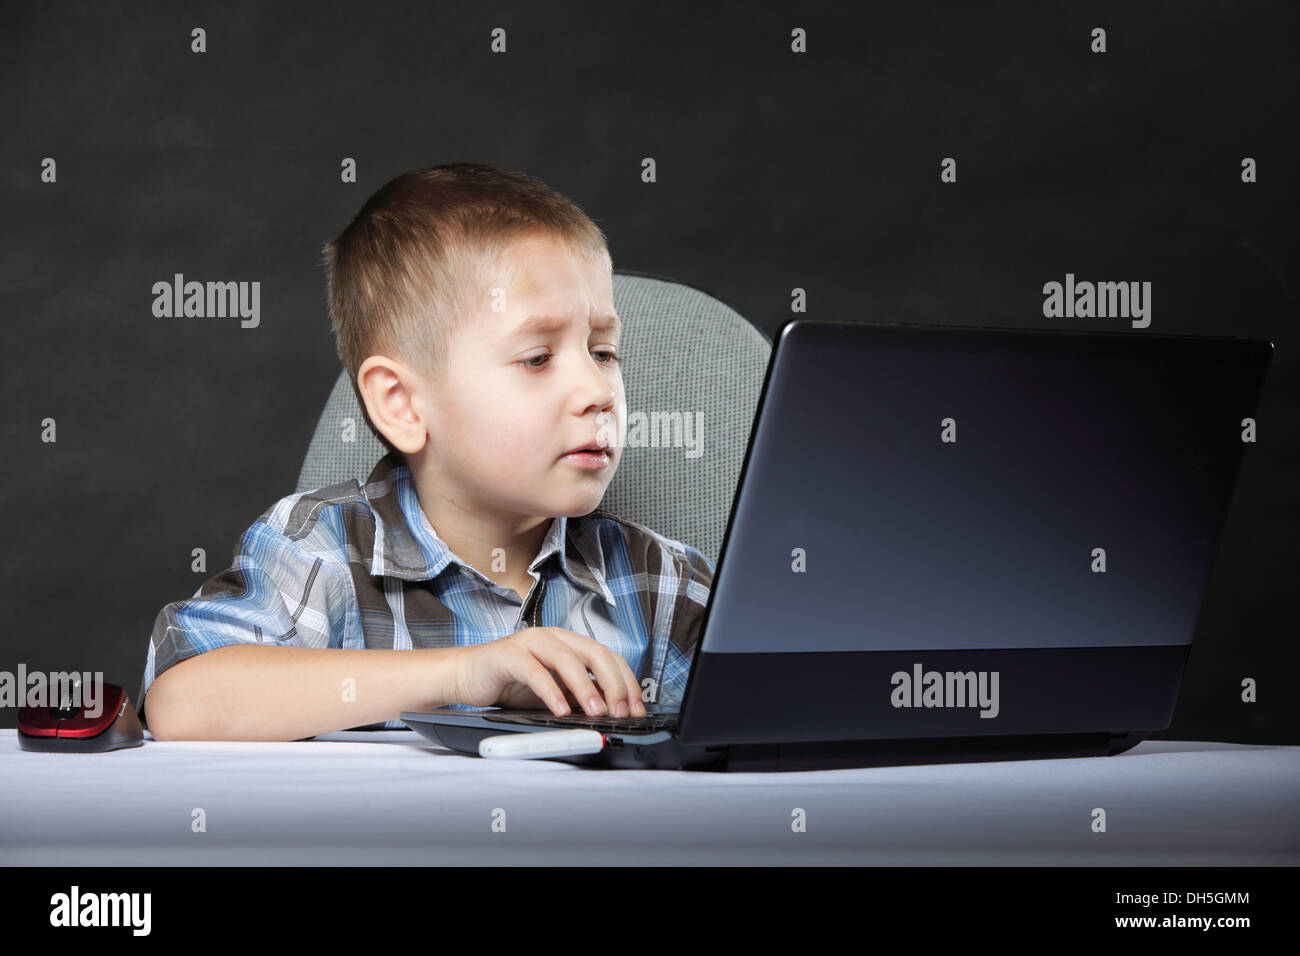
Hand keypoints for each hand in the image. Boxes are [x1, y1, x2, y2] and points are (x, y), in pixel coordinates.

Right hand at [453, 627, 646, 717]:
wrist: (466, 675)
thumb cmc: (510, 683)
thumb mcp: (554, 692)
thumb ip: (579, 696)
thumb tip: (611, 713)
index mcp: (569, 643)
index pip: (609, 657)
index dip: (626, 682)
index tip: (636, 709)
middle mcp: (553, 637)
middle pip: (595, 653)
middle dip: (614, 684)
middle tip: (621, 711)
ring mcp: (530, 642)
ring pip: (567, 658)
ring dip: (586, 687)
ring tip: (596, 711)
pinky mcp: (508, 654)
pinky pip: (534, 671)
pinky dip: (551, 691)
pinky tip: (560, 710)